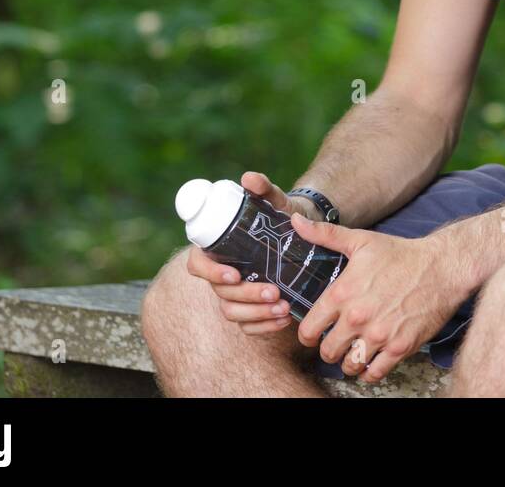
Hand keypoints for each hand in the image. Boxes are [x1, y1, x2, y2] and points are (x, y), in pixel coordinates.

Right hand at [183, 171, 317, 338]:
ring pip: (233, 313)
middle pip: (221, 293)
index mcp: (218, 248)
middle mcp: (222, 273)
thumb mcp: (275, 200)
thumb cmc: (282, 215)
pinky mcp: (251, 309)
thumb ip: (263, 188)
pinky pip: (249, 327)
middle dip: (247, 295)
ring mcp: (235, 293)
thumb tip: (248, 178)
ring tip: (283, 308)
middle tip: (274, 291)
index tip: (234, 274)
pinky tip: (284, 320)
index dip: (210, 273)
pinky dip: (265, 327)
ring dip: (257, 314)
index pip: (197, 264)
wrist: (306, 231)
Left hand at [291, 213, 470, 383]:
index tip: (314, 333)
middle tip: (335, 343)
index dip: (307, 334)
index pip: (308, 330)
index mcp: (342, 293)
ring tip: (353, 352)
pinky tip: (371, 362)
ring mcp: (379, 335)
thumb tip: (296, 222)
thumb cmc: (401, 254)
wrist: (441, 267)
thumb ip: (325, 234)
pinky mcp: (400, 347)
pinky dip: (369, 373)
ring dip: (349, 362)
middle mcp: (357, 318)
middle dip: (328, 350)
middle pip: (327, 352)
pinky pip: (375, 374)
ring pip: (350, 366)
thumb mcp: (361, 240)